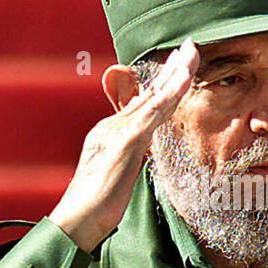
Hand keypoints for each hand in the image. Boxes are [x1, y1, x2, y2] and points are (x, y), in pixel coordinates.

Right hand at [49, 39, 198, 252]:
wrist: (75, 220)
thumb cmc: (93, 208)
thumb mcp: (114, 176)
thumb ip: (127, 158)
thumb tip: (139, 151)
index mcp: (108, 134)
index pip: (139, 105)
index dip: (161, 85)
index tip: (178, 68)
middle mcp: (110, 127)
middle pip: (147, 94)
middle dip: (170, 70)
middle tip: (189, 47)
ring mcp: (117, 132)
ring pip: (153, 97)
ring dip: (175, 73)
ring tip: (192, 52)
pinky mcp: (126, 141)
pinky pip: (153, 111)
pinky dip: (170, 92)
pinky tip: (184, 77)